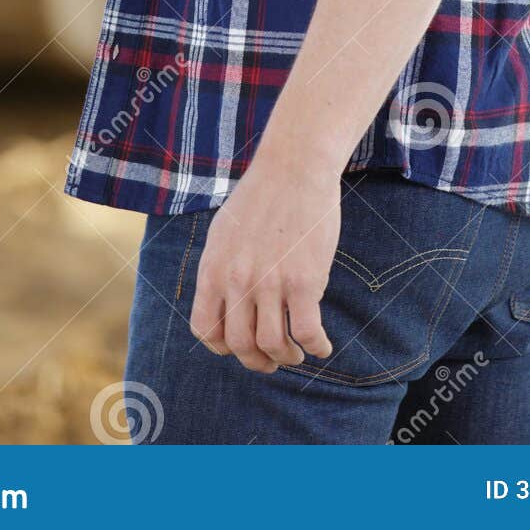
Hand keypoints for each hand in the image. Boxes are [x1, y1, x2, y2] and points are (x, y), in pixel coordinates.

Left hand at [188, 158, 338, 372]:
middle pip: (240, 346)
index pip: (206, 330)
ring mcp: (270, 282)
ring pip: (274, 345)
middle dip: (257, 362)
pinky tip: (323, 346)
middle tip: (272, 361)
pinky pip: (308, 332)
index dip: (222, 347)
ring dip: (287, 357)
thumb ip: (221, 269)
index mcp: (213, 269)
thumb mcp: (224, 232)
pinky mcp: (304, 280)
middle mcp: (237, 281)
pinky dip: (316, 347)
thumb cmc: (262, 196)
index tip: (240, 346)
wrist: (294, 167)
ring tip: (296, 352)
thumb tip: (225, 303)